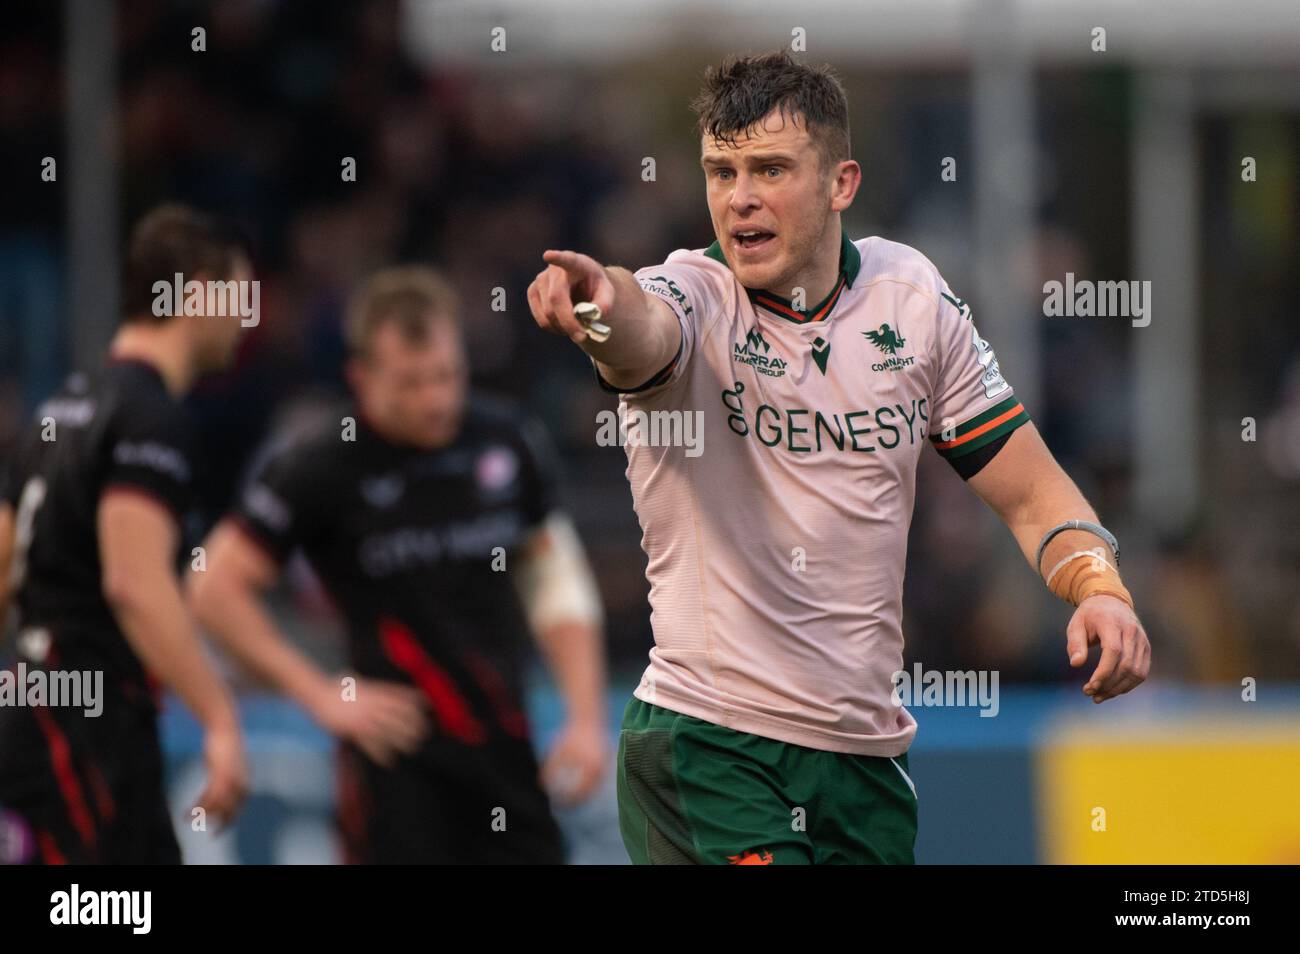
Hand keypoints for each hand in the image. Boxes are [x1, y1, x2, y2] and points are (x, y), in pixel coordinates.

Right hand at [194, 719, 247, 829]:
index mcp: (244, 778)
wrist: (224, 726)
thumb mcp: (223, 764)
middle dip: (223, 822)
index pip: (241, 802)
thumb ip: (220, 778)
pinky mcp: (220, 775)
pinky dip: (199, 806)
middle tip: (214, 834)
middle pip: (233, 808)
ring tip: (190, 820)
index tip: (222, 823)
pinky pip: (210, 797)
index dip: (231, 814)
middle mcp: (240, 781)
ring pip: (219, 805)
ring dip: (204, 814)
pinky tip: (189, 810)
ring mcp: (231, 779)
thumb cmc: (223, 744)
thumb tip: (213, 790)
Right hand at [311, 676, 429, 766]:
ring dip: (402, 739)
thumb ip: (355, 681)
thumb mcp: (347, 681)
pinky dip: (381, 752)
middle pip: (398, 713)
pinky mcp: (354, 729)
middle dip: (413, 722)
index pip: (398, 694)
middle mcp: (372, 703)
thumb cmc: (330, 688)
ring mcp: (364, 716)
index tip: (426, 703)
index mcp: (373, 691)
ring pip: (388, 729)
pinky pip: (371, 743)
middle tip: (424, 731)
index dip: (413, 698)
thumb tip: (352, 674)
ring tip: (413, 746)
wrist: (316, 695)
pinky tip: (389, 760)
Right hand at [527, 250, 615, 343]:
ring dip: (564, 328)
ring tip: (577, 327)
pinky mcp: (532, 292)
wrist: (581, 285)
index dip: (557, 258)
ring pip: (548, 314)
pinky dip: (555, 329)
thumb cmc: (595, 287)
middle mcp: (554, 269)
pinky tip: (564, 325)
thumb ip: (605, 302)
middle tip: (583, 337)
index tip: (548, 255)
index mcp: (576, 263)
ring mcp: (540, 280)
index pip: (566, 260)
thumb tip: (596, 314)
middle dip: (569, 322)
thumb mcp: (607, 293)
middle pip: (556, 299)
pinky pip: (542, 320)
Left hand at [540, 719, 608, 806]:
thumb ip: (550, 769)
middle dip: (576, 800)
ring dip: (583, 794)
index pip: (579, 792)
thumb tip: (542, 787)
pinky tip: (578, 786)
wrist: (588, 720)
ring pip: (594, 787)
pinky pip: (598, 780)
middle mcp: (600, 769)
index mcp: (589, 767)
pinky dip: (589, 786)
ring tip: (570, 797)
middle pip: (589, 793)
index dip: (568, 801)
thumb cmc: (571, 736)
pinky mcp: (606, 763)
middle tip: (563, 804)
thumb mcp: (557, 752)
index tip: (557, 804)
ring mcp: (605, 766)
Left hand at [1066, 595, 1150, 702]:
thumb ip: (1075, 644)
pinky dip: (1128, 685)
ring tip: (1099, 696)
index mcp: (1112, 623)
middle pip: (1126, 665)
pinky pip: (1142, 672)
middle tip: (1090, 694)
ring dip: (1118, 689)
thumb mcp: (1076, 625)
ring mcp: (1142, 640)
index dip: (1103, 672)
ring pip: (1137, 672)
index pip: (1113, 651)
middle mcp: (1131, 631)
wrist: (1111, 601)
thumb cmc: (1089, 616)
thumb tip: (1076, 664)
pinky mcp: (1146, 648)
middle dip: (1108, 684)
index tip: (1090, 686)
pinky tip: (1112, 690)